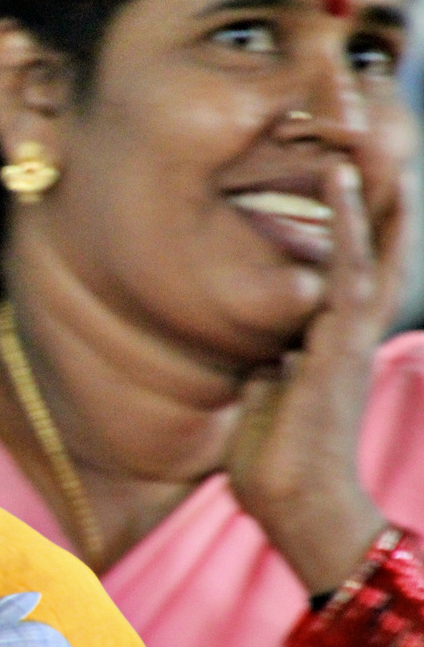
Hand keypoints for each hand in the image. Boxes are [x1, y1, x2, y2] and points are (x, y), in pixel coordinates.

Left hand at [224, 161, 398, 592]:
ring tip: (359, 141)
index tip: (348, 170)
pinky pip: (344, 272)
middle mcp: (349, 332)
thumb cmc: (277, 465)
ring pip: (368, 248)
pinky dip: (344, 225)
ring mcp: (348, 335)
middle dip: (379, 198)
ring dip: (367, 195)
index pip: (350, 268)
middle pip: (374, 251)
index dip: (355, 222)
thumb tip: (267, 358)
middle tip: (377, 139)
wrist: (297, 508)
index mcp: (331, 342)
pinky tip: (339, 184)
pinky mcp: (337, 344)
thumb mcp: (268, 405)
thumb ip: (273, 373)